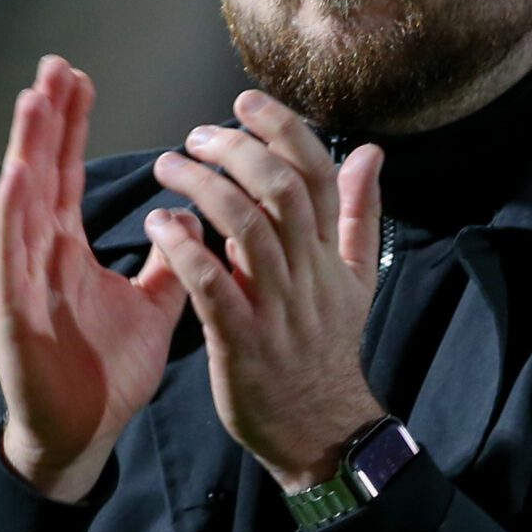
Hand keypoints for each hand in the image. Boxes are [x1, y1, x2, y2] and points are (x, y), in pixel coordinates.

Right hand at [0, 56, 189, 500]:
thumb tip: (193, 222)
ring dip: (24, 151)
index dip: (72, 125)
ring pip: (19, 204)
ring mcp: (20, 280)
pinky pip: (9, 257)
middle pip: (40, 172)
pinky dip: (10, 216)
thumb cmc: (104, 374)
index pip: (68, 172)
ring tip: (32, 100)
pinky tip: (15, 177)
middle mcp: (38, 254)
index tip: (78, 76)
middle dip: (46, 118)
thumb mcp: (151, 307)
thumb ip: (169, 263)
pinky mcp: (12, 313)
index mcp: (66, 249)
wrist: (82, 435)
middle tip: (53, 63)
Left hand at [146, 89, 386, 492]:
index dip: (282, 130)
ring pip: (245, 229)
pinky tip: (160, 224)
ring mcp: (275, 308)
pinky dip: (185, 249)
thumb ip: (359, 212)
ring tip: (167, 168)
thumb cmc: (325, 348)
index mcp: (329, 253)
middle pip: (280, 191)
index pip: (316, 173)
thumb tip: (370, 151)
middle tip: (195, 136)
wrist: (318, 428)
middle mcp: (306, 274)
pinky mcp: (241, 342)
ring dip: (203, 188)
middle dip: (236, 150)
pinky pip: (212, 286)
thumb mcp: (355, 278)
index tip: (244, 102)